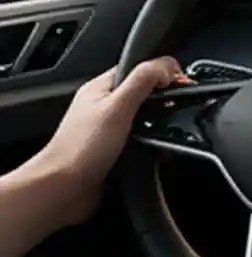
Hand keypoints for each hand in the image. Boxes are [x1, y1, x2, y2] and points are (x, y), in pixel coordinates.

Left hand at [28, 57, 185, 228]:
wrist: (64, 191)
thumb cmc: (81, 149)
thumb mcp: (117, 106)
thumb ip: (143, 81)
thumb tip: (168, 66)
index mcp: (102, 88)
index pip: (140, 68)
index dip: (164, 73)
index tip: (182, 86)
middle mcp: (105, 107)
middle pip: (146, 93)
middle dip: (166, 101)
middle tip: (178, 110)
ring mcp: (110, 129)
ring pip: (147, 118)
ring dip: (162, 124)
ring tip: (169, 132)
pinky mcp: (117, 151)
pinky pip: (145, 140)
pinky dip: (156, 144)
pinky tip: (159, 151)